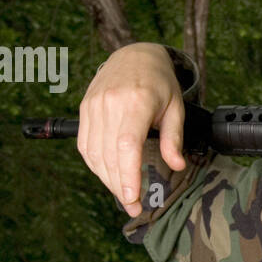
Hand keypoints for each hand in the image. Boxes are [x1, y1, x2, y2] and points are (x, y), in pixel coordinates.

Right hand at [77, 42, 186, 217]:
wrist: (135, 55)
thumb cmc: (160, 83)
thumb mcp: (176, 108)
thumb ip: (174, 138)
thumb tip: (176, 165)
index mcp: (136, 102)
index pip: (126, 146)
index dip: (127, 176)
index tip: (133, 199)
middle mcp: (110, 104)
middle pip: (108, 155)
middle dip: (119, 186)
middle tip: (134, 206)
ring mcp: (93, 106)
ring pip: (93, 153)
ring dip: (107, 179)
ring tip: (124, 194)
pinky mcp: (84, 109)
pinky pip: (85, 144)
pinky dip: (96, 165)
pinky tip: (109, 175)